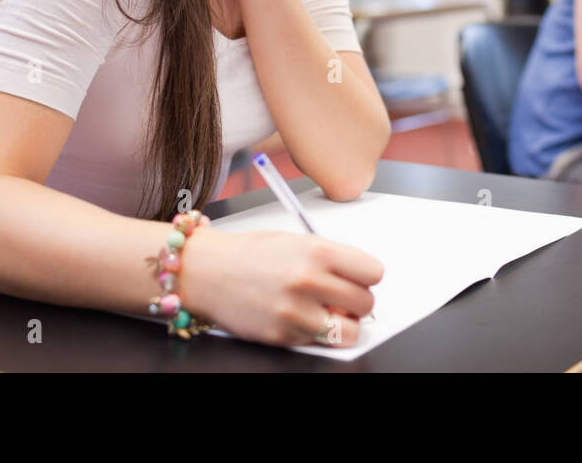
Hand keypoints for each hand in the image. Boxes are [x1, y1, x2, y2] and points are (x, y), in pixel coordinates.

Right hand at [180, 227, 382, 347]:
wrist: (208, 271)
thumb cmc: (250, 254)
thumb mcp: (297, 241)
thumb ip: (331, 259)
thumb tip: (360, 279)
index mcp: (318, 252)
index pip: (373, 272)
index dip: (367, 277)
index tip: (360, 279)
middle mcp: (310, 281)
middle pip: (366, 303)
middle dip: (357, 301)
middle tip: (342, 296)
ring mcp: (296, 312)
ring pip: (350, 331)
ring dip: (343, 323)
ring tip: (327, 312)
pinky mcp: (283, 335)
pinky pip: (319, 340)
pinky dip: (315, 332)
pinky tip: (299, 317)